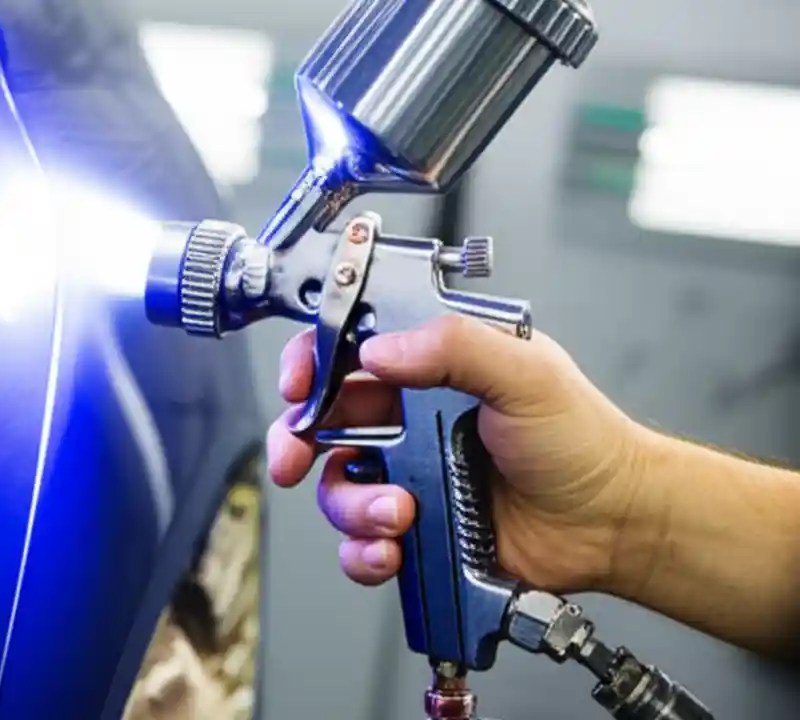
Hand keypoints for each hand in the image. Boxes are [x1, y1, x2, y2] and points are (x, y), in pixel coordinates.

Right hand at [267, 314, 649, 595]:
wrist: (611, 525)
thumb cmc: (583, 442)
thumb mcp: (525, 373)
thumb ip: (454, 347)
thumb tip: (383, 350)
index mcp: (433, 366)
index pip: (351, 349)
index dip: (312, 362)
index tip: (298, 384)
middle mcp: (411, 418)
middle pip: (324, 421)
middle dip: (298, 441)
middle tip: (294, 458)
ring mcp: (410, 474)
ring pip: (337, 486)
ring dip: (352, 503)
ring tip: (397, 512)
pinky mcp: (413, 526)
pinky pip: (360, 540)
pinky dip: (363, 550)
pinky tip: (393, 548)